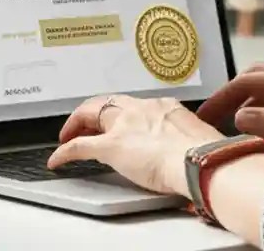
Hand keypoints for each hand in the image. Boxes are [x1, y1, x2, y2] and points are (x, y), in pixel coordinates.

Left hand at [49, 95, 224, 197]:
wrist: (199, 161)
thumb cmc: (205, 154)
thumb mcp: (199, 138)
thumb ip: (187, 139)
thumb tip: (189, 151)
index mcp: (164, 107)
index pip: (135, 105)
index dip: (122, 114)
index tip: (122, 122)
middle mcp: (141, 109)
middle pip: (108, 102)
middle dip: (92, 112)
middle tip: (84, 125)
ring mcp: (124, 125)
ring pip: (90, 114)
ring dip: (76, 124)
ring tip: (68, 136)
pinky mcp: (110, 146)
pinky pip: (79, 146)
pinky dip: (64, 152)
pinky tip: (57, 159)